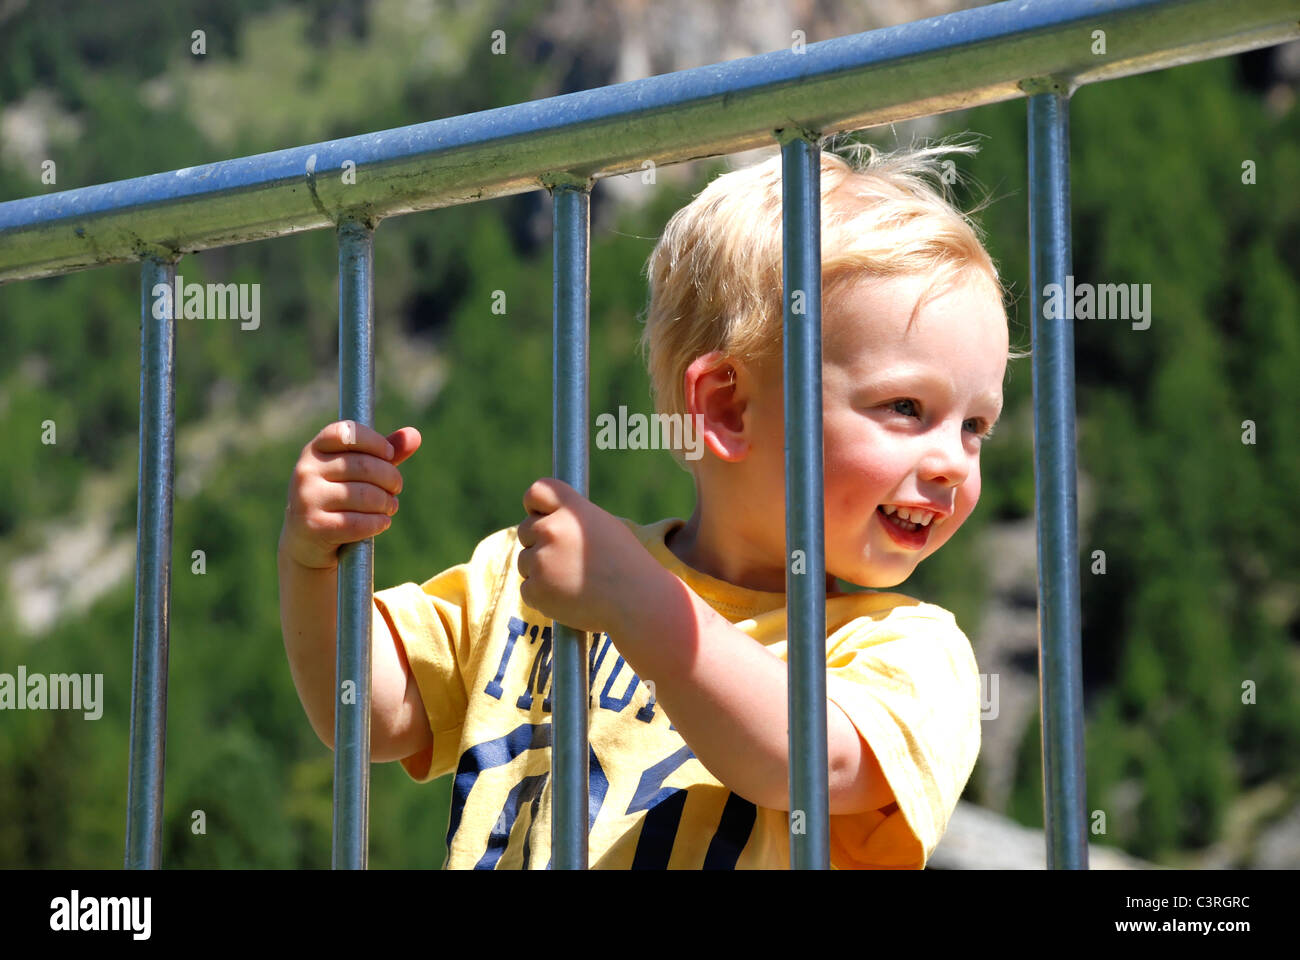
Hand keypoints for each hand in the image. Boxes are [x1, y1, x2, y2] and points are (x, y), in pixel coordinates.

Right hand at [279, 420, 421, 568]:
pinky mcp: (313, 526)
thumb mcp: (357, 473)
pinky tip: (381, 522)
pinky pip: (359, 522)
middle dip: (390, 478)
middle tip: (396, 489)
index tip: (389, 455)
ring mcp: (306, 498)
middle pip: (364, 466)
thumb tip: (414, 435)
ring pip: (365, 495)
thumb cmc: (337, 501)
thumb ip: (384, 453)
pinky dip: (378, 523)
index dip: (376, 442)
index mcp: (315, 450)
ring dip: (386, 503)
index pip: (347, 433)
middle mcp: (305, 470)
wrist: (307, 544)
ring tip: (390, 507)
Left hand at [516, 478, 662, 634]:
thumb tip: (545, 520)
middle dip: (539, 543)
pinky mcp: (536, 589)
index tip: (540, 516)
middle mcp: (552, 529)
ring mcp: (541, 560)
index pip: (536, 492)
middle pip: (525, 529)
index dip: (535, 505)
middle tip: (567, 560)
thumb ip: (572, 520)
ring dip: (541, 571)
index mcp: (572, 509)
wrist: (637, 602)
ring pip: (525, 561)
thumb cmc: (626, 565)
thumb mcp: (604, 526)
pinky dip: (543, 595)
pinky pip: (528, 589)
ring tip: (574, 580)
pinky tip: (569, 597)